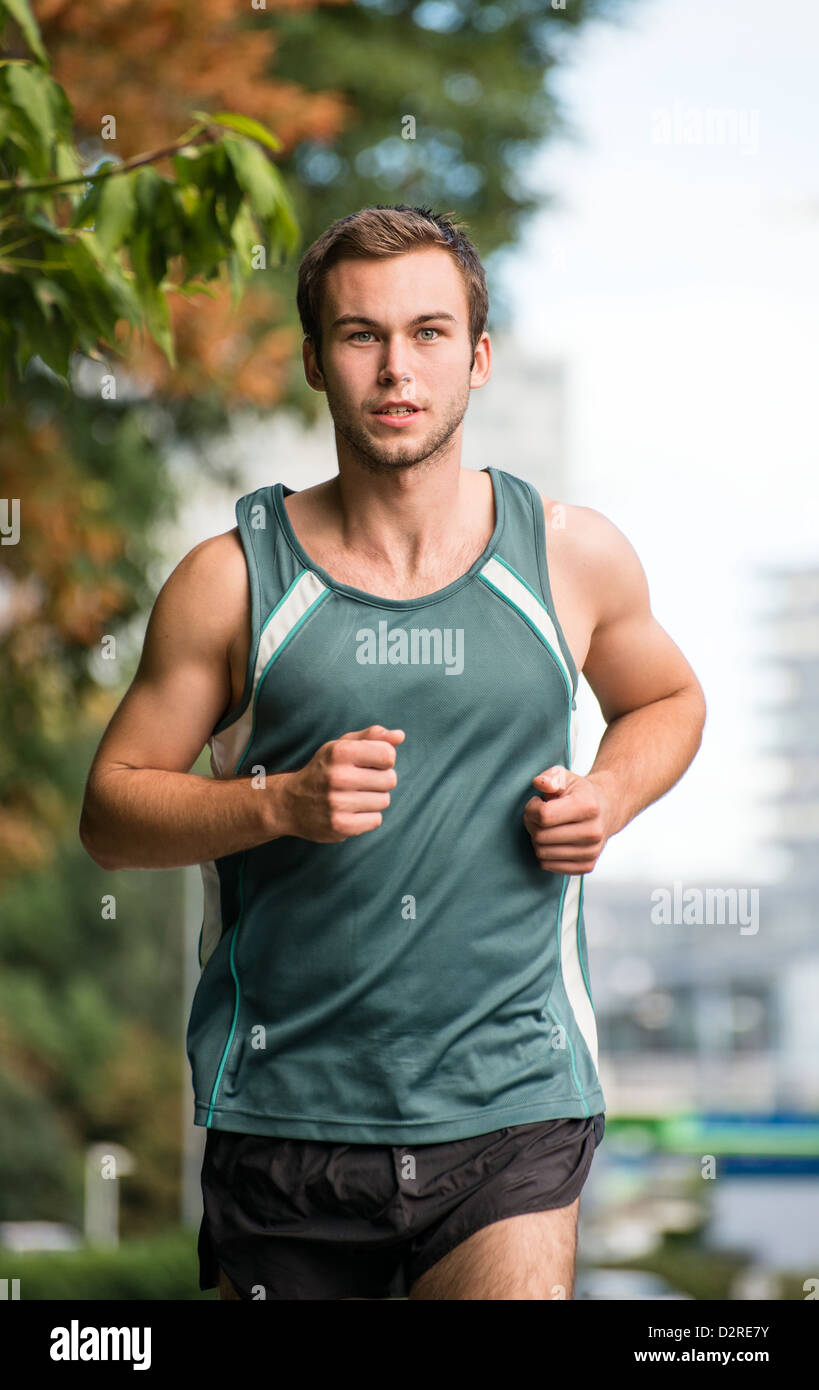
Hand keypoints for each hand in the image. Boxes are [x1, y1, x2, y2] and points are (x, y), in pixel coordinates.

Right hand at [283, 724, 404, 842]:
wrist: (290, 803)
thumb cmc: (323, 770)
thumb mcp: (341, 746)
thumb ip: (371, 737)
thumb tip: (400, 736)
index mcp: (339, 752)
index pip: (388, 755)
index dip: (384, 759)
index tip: (371, 763)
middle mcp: (337, 777)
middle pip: (390, 779)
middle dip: (381, 780)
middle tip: (361, 782)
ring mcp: (337, 803)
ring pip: (384, 801)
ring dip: (374, 799)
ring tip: (354, 797)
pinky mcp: (340, 826)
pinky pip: (376, 820)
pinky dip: (368, 817)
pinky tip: (351, 811)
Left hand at [523, 766, 612, 873]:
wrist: (607, 809)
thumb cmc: (580, 793)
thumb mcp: (564, 777)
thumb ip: (549, 777)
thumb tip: (541, 784)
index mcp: (587, 806)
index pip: (543, 815)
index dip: (531, 808)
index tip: (537, 802)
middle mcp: (593, 831)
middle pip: (541, 836)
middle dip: (531, 824)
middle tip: (539, 816)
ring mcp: (591, 851)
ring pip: (542, 853)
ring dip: (537, 840)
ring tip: (546, 827)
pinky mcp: (587, 866)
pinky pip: (548, 866)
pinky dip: (545, 854)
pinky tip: (553, 841)